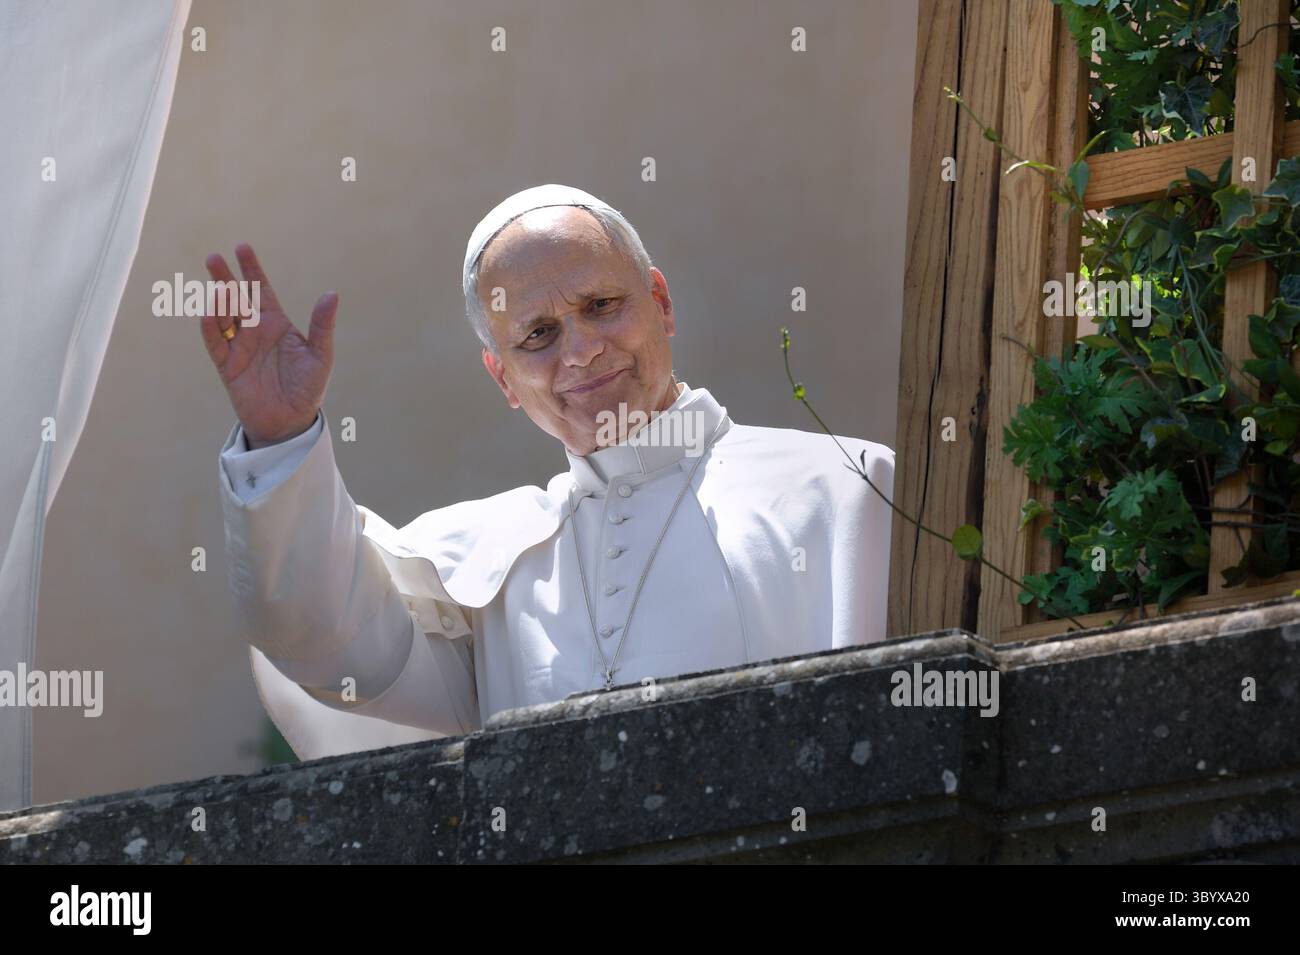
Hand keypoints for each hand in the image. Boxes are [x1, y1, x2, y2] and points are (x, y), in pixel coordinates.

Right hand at [199, 243, 338, 447]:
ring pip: (223, 317)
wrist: (291, 422)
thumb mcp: (320, 354)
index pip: (261, 290)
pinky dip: (210, 328)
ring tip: (220, 288)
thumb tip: (331, 294)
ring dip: (219, 302)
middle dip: (225, 278)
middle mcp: (254, 330)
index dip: (251, 269)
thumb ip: (321, 325)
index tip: (242, 247)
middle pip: (236, 298)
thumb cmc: (308, 387)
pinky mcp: (227, 366)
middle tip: (213, 257)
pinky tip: (208, 312)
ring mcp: (238, 346)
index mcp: (276, 323)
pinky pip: (215, 343)